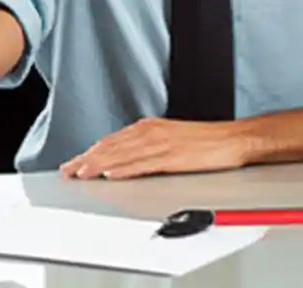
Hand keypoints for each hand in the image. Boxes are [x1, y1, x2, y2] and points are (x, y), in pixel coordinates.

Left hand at [59, 118, 252, 179]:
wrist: (234, 139)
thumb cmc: (206, 141)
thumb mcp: (170, 138)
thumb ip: (147, 146)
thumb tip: (126, 158)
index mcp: (149, 128)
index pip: (112, 141)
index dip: (91, 153)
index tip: (75, 162)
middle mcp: (150, 132)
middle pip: (111, 147)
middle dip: (87, 159)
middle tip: (68, 170)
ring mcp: (160, 144)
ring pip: (122, 155)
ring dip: (99, 165)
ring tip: (81, 174)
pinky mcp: (172, 156)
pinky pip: (143, 164)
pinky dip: (124, 169)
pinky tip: (112, 174)